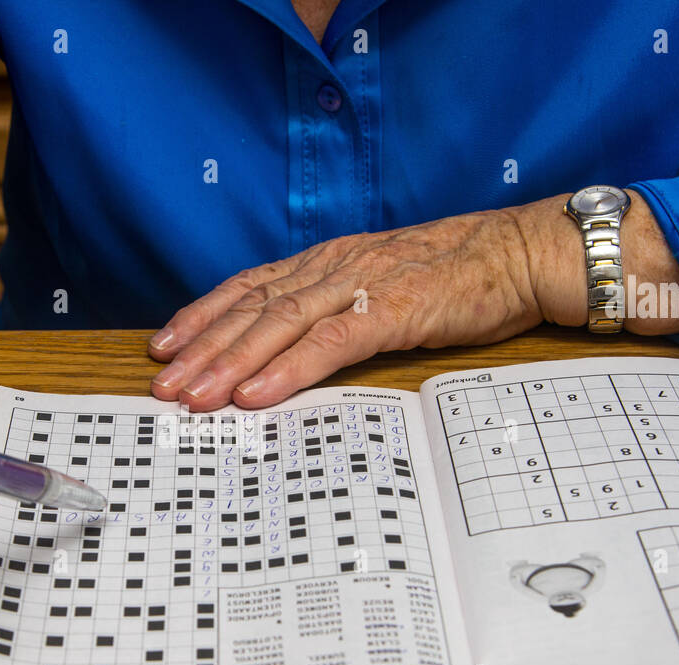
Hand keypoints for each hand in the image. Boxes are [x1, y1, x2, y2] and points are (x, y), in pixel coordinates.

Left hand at [148, 191, 678, 410]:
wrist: (517, 254)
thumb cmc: (452, 277)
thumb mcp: (380, 285)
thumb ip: (336, 309)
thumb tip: (292, 348)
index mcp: (326, 262)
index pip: (248, 287)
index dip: (203, 316)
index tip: (164, 346)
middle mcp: (331, 267)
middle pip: (251, 310)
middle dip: (201, 350)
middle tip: (161, 385)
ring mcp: (359, 285)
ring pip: (278, 325)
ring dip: (230, 364)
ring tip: (194, 397)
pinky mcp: (391, 309)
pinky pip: (329, 343)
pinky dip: (287, 370)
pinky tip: (256, 396)